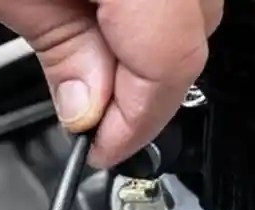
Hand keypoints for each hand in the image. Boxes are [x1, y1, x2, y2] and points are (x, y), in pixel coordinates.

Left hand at [0, 0, 223, 168]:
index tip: (104, 150)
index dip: (137, 121)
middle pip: (197, 30)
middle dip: (146, 85)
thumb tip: (89, 106)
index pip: (170, 59)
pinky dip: (149, 5)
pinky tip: (104, 15)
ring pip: (197, 2)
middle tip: (91, 117)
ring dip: (151, 41)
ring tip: (89, 61)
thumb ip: (56, 40)